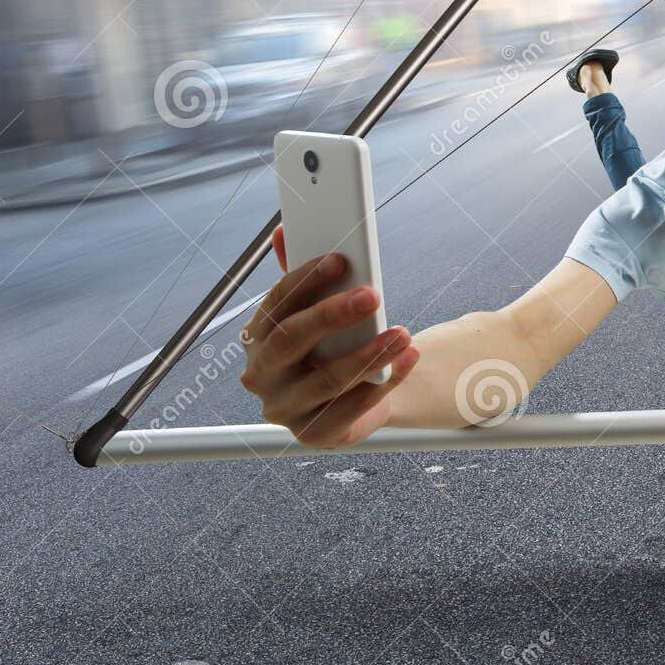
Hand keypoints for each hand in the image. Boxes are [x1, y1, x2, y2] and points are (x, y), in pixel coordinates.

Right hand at [239, 226, 420, 447]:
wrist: (346, 405)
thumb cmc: (328, 350)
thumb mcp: (315, 314)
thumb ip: (304, 277)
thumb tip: (285, 229)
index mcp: (257, 337)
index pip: (276, 303)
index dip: (306, 279)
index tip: (341, 260)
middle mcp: (261, 373)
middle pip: (292, 339)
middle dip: (333, 314)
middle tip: (372, 295)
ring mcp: (283, 408)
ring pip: (326, 379)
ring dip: (369, 354)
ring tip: (402, 334)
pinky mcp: (313, 434)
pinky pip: (351, 409)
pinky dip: (383, 384)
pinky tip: (406, 361)